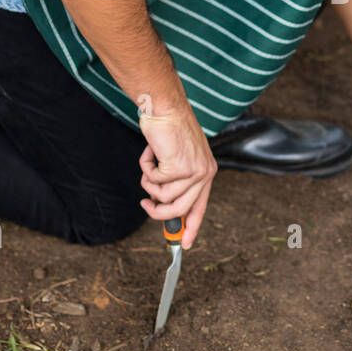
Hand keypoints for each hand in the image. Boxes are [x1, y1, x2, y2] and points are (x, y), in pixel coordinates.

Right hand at [137, 105, 215, 248]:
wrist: (165, 107)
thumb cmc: (169, 129)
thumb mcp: (178, 158)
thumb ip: (176, 181)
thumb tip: (163, 207)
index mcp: (207, 172)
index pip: (200, 207)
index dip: (191, 227)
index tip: (185, 243)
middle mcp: (204, 173)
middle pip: (179, 209)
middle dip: (157, 211)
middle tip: (144, 203)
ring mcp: (193, 171)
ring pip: (162, 196)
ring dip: (148, 182)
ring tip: (149, 163)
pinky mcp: (179, 166)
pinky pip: (153, 181)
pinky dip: (145, 168)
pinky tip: (150, 152)